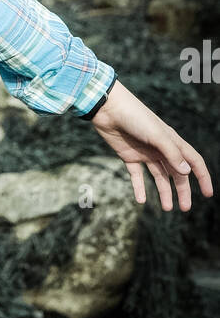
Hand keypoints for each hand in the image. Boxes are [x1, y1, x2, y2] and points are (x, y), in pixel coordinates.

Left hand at [90, 80, 212, 210]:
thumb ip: (172, 154)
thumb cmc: (135, 117)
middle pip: (177, 174)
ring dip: (164, 193)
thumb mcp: (157, 135)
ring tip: (167, 208)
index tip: (208, 194)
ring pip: (159, 177)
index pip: (193, 161)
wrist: (109, 109)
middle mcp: (162, 149)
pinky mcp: (129, 156)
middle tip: (185, 208)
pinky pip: (137, 176)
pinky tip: (141, 201)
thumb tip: (186, 172)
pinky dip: (139, 188)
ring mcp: (146, 153)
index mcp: (173, 142)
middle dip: (182, 191)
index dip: (202, 177)